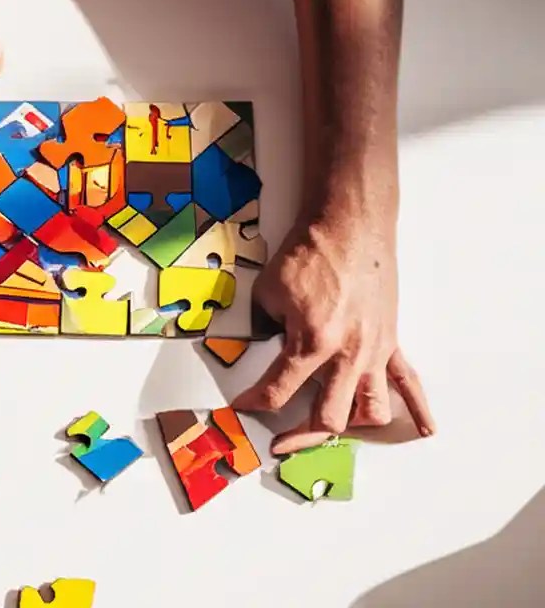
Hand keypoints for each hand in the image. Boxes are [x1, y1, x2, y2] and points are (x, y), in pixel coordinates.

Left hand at [232, 217, 435, 453]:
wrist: (350, 227)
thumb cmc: (310, 253)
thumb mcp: (269, 291)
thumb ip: (265, 326)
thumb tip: (262, 346)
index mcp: (312, 343)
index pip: (278, 391)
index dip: (255, 404)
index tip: (243, 408)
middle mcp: (347, 355)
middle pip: (328, 417)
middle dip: (300, 435)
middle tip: (280, 440)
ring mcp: (373, 351)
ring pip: (370, 410)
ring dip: (351, 426)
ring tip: (332, 431)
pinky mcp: (391, 341)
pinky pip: (409, 381)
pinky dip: (418, 408)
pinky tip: (423, 429)